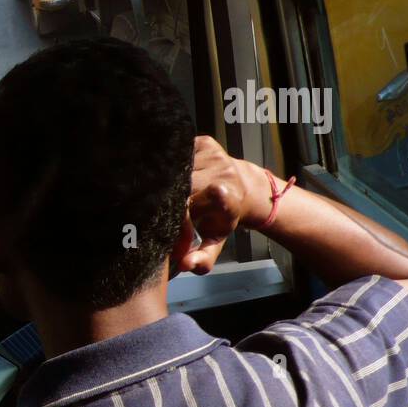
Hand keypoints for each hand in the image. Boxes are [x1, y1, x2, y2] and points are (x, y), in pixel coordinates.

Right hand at [178, 135, 271, 274]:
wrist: (245, 188)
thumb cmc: (223, 217)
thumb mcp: (216, 240)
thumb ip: (201, 257)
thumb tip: (184, 265)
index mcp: (227, 198)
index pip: (207, 202)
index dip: (202, 204)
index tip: (199, 204)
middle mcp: (222, 172)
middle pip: (181, 187)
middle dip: (168, 201)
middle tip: (162, 211)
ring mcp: (213, 155)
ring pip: (175, 169)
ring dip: (166, 183)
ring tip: (168, 194)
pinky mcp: (203, 142)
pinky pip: (176, 153)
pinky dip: (169, 164)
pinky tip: (172, 174)